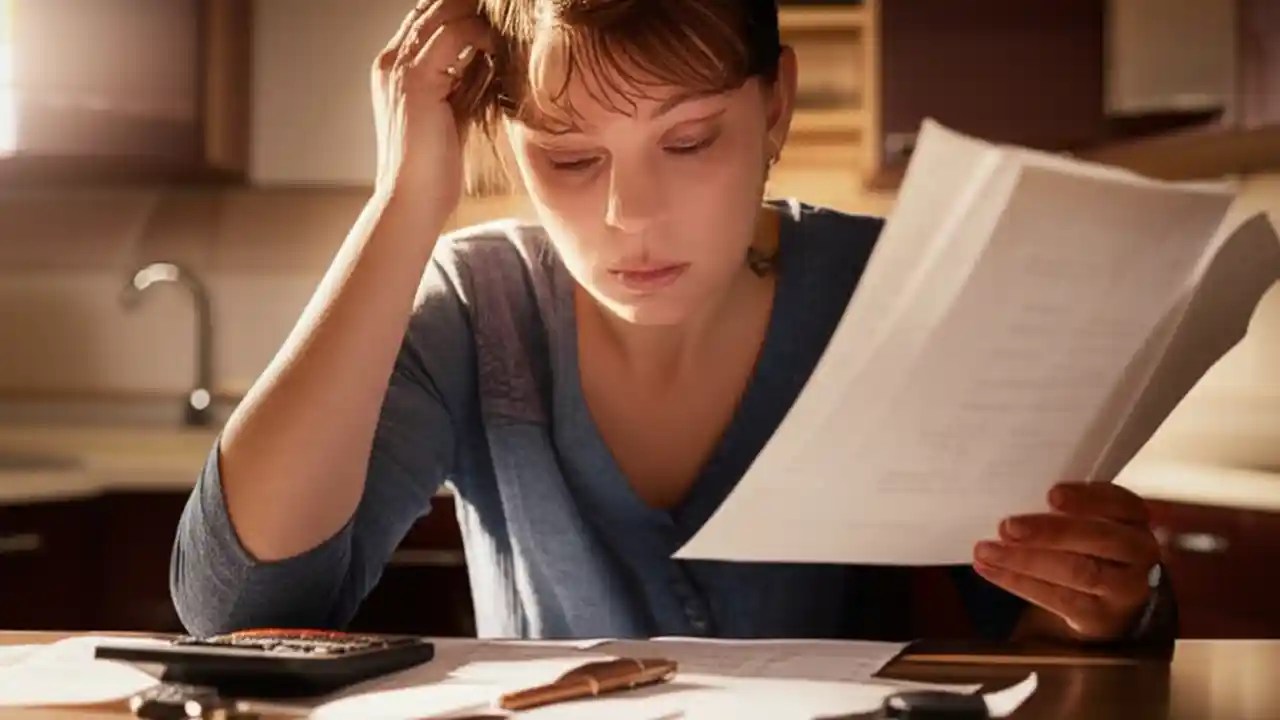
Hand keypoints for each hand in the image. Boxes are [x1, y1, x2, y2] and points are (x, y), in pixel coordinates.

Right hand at [371, 0, 494, 208]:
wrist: (413, 199)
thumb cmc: (434, 166)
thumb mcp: (450, 112)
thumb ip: (461, 81)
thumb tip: (488, 58)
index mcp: (393, 68)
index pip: (426, 16)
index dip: (459, 10)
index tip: (493, 14)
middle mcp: (390, 60)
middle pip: (432, 6)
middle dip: (470, 6)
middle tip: (505, 10)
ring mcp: (399, 67)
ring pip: (444, 12)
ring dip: (479, 15)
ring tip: (506, 26)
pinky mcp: (416, 78)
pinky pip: (455, 34)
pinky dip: (481, 35)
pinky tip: (497, 50)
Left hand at [973, 483, 1160, 640]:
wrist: (1111, 600)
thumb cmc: (1089, 546)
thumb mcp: (1089, 520)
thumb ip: (1066, 509)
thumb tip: (1013, 496)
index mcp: (1135, 519)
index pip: (1120, 503)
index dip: (1087, 498)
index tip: (1052, 495)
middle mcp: (1139, 553)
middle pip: (1100, 540)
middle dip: (1051, 532)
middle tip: (1007, 527)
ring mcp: (1124, 589)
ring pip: (1078, 572)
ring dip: (1025, 560)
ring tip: (987, 550)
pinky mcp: (1099, 616)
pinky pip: (1058, 599)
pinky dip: (1018, 582)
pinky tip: (990, 569)